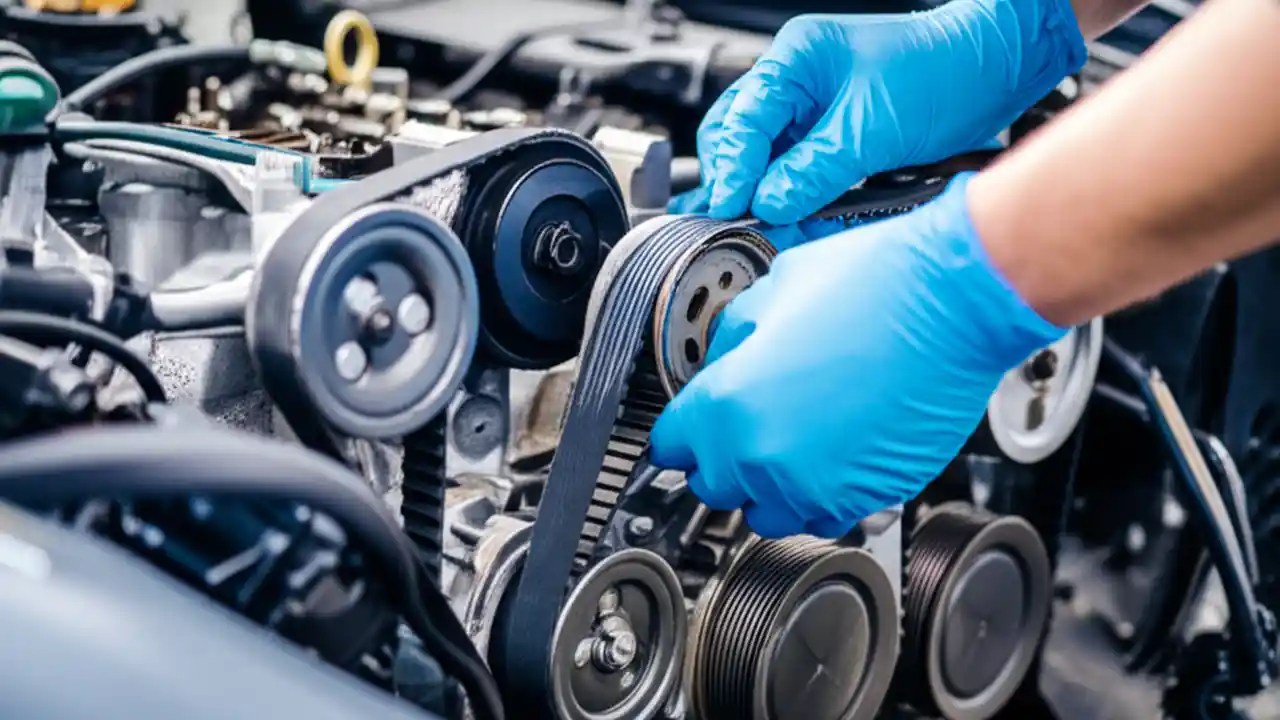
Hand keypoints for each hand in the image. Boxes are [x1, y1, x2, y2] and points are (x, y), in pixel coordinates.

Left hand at [649, 176, 1063, 537]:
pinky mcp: (864, 497)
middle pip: (714, 486)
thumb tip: (721, 368)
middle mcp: (764, 459)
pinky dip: (820, 494)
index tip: (688, 429)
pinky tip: (834, 450)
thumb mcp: (768, 293)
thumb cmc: (872, 285)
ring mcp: (816, 486)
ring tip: (796, 438)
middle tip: (749, 421)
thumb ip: (729, 345)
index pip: (671, 447)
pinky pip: (823, 514)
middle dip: (724, 457)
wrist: (952, 302)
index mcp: (726, 407)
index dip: (681, 432)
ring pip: (767, 512)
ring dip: (770, 485)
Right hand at [671, 1, 1085, 224]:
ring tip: (765, 227)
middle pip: (738, 136)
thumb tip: (771, 203)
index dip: (733, 168)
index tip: (730, 206)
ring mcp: (813, 110)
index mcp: (796, 60)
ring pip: (764, 158)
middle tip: (738, 220)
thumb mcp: (873, 128)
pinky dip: (792, 196)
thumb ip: (815, 169)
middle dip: (735, 179)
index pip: (742, 119)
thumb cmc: (944, 71)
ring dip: (763, 192)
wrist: (997, 71)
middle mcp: (797, 82)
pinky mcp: (834, 137)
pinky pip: (796, 170)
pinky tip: (794, 219)